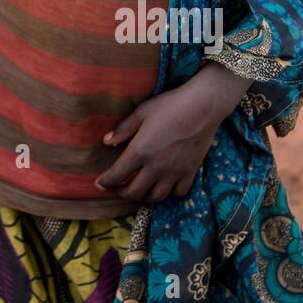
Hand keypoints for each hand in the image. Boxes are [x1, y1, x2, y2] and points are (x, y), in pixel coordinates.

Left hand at [95, 67, 245, 204]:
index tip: (99, 184)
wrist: (203, 107)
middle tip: (116, 189)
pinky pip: (178, 192)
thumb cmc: (170, 105)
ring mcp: (175, 172)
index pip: (117, 175)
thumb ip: (123, 129)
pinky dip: (169, 193)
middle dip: (121, 193)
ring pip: (156, 197)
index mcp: (140, 151)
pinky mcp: (190, 172)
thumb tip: (106, 142)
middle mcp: (156, 167)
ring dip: (143, 197)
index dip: (105, 183)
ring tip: (138, 190)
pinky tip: (164, 185)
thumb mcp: (141, 112)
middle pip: (135, 192)